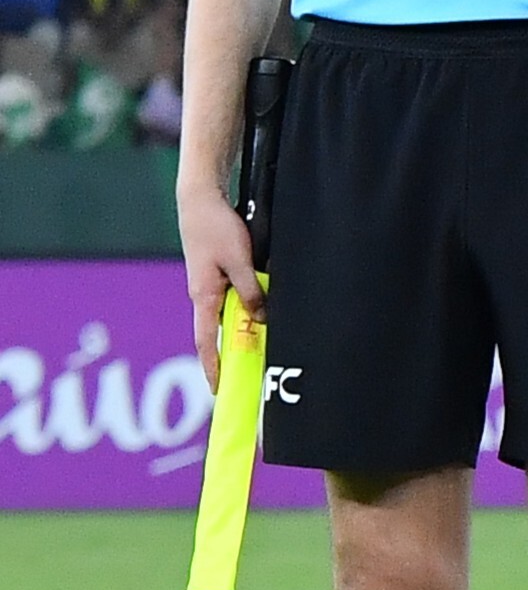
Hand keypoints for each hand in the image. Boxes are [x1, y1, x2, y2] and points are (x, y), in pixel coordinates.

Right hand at [177, 178, 257, 374]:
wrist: (201, 200)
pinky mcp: (218, 273)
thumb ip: (250, 290)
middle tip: (250, 376)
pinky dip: (247, 310)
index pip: (206, 341)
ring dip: (244, 332)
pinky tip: (263, 314)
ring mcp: (211, 285)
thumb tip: (261, 319)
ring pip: (229, 315)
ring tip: (263, 349)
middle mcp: (204, 295)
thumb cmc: (217, 228)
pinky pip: (234, 299)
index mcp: (204, 296)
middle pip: (218, 333)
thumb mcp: (239, 260)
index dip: (213, 366)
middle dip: (232, 355)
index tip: (218, 389)